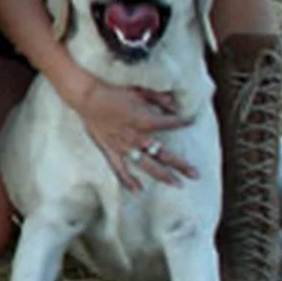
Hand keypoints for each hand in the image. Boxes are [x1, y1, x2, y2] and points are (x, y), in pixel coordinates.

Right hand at [67, 76, 197, 190]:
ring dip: (162, 175)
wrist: (86, 96)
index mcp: (146, 120)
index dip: (183, 122)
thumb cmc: (112, 91)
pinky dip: (128, 180)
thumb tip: (175, 104)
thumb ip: (159, 98)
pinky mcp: (110, 150)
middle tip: (195, 174)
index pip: (171, 123)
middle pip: (164, 153)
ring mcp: (124, 146)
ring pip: (146, 164)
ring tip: (176, 183)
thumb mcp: (139, 90)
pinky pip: (120, 169)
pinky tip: (138, 190)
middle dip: (181, 164)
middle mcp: (137, 137)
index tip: (190, 121)